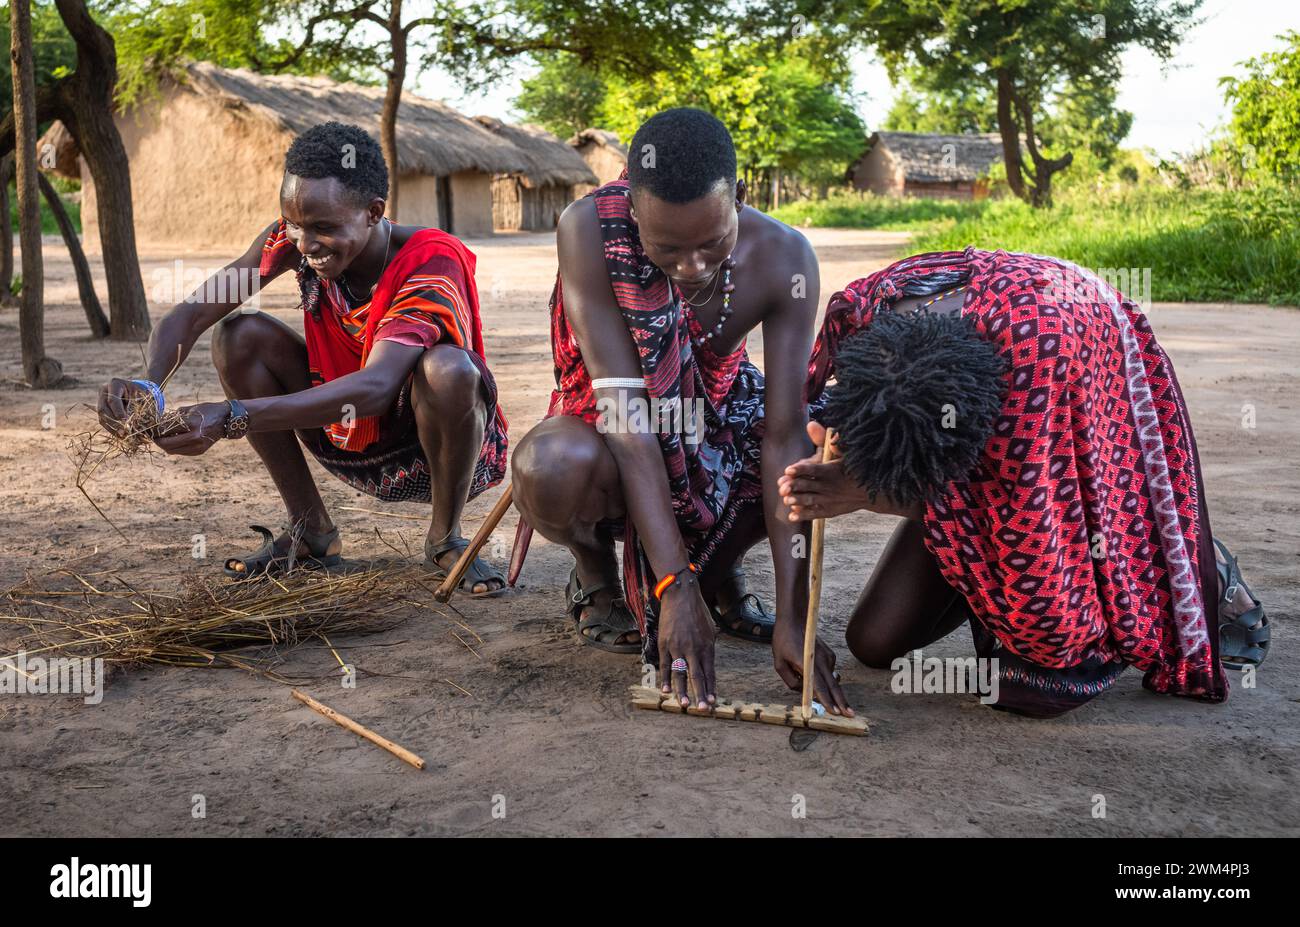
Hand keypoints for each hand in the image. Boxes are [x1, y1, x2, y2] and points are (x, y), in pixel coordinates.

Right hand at [97, 377, 151, 436]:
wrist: (139, 391)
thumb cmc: (143, 392)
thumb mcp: (143, 396)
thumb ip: (137, 407)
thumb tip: (132, 423)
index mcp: (115, 384)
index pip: (113, 400)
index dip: (118, 412)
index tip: (126, 422)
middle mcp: (104, 391)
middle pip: (103, 409)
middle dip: (114, 422)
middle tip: (124, 432)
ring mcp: (101, 400)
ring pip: (102, 417)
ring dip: (112, 428)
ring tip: (123, 436)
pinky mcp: (103, 410)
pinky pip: (104, 421)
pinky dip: (112, 429)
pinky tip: (121, 436)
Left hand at [152, 401, 228, 455]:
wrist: (226, 420)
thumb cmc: (207, 411)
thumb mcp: (189, 409)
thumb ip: (173, 417)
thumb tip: (158, 423)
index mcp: (191, 424)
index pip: (166, 430)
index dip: (155, 430)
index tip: (150, 428)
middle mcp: (194, 437)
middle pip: (166, 444)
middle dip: (157, 440)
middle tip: (153, 436)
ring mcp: (197, 446)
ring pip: (172, 451)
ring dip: (164, 445)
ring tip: (162, 438)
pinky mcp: (199, 451)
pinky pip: (181, 452)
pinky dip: (174, 447)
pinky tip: (174, 441)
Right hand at [656, 574, 716, 709]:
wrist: (680, 596)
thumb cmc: (697, 612)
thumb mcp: (710, 629)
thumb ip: (708, 647)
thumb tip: (707, 662)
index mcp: (707, 646)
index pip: (709, 672)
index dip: (710, 688)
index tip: (713, 701)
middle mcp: (693, 649)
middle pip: (697, 677)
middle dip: (701, 695)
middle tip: (703, 709)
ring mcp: (678, 647)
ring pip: (680, 674)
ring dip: (682, 691)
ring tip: (684, 705)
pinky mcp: (665, 644)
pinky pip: (665, 665)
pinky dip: (665, 679)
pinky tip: (665, 691)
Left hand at [772, 620, 852, 716]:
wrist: (795, 619)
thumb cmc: (784, 641)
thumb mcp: (779, 663)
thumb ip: (790, 680)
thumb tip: (803, 690)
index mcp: (806, 664)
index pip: (818, 686)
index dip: (826, 700)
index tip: (835, 712)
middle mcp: (820, 661)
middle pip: (833, 685)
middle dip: (842, 702)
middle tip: (850, 715)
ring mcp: (827, 657)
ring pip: (832, 680)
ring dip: (833, 692)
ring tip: (837, 702)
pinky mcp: (830, 654)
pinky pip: (828, 672)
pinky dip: (825, 677)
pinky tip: (813, 670)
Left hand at [778, 421, 869, 521]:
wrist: (872, 492)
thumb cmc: (854, 467)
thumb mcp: (844, 452)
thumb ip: (825, 440)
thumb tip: (811, 425)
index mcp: (832, 470)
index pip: (814, 469)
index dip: (801, 469)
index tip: (789, 470)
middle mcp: (830, 486)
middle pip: (809, 485)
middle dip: (795, 486)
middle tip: (782, 487)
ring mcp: (830, 500)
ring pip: (811, 500)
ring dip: (798, 501)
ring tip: (786, 500)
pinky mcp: (830, 511)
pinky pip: (816, 513)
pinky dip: (804, 514)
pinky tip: (792, 515)